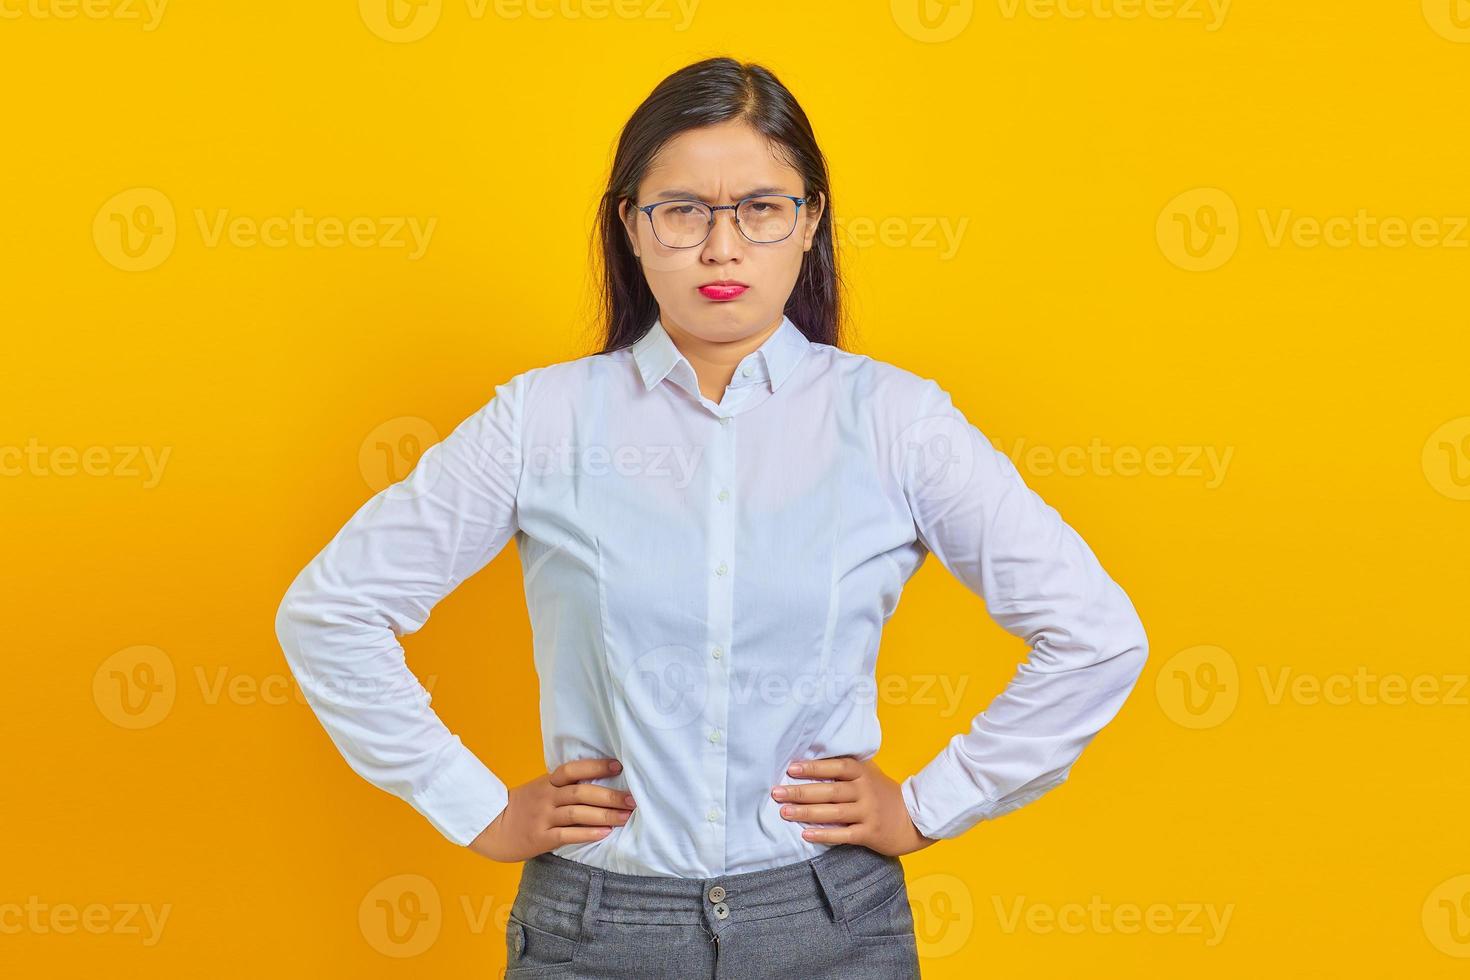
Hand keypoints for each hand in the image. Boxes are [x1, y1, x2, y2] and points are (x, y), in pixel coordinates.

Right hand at [468, 758, 634, 861]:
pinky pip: (567, 834)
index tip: (618, 766)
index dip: (596, 766)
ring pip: (577, 813)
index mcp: (547, 782)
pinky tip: (604, 833)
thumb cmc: (521, 808)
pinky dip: (587, 833)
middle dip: (610, 795)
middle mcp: (546, 797)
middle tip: (632, 799)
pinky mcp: (539, 838)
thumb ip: (563, 786)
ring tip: (626, 817)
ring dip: (605, 815)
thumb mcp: (540, 789)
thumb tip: (598, 782)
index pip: (573, 769)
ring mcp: (542, 817)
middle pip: (581, 792)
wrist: (490, 827)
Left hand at [772, 755, 938, 856]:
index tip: (791, 768)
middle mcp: (865, 791)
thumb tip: (811, 759)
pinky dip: (824, 834)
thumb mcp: (870, 774)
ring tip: (784, 812)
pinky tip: (805, 834)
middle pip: (830, 790)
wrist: (913, 819)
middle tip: (777, 792)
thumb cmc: (883, 794)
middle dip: (801, 791)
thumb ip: (847, 768)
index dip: (814, 767)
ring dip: (806, 813)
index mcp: (863, 773)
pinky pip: (843, 834)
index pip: (836, 767)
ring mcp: (868, 813)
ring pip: (833, 812)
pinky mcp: (869, 833)